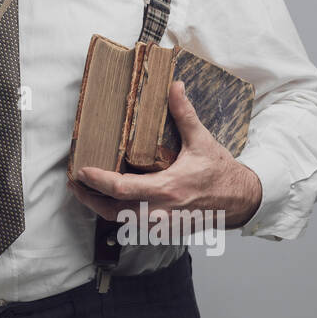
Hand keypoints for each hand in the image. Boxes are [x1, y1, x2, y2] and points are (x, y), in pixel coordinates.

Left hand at [68, 80, 261, 231]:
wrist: (241, 200)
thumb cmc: (220, 172)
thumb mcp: (202, 141)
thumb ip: (184, 114)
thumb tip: (175, 86)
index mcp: (168, 188)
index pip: (122, 188)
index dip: (98, 181)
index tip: (82, 171)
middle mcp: (162, 210)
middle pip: (113, 210)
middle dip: (89, 198)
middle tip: (75, 185)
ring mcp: (163, 224)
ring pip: (122, 222)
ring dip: (101, 209)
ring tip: (86, 194)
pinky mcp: (166, 231)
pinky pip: (135, 228)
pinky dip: (119, 217)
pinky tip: (109, 204)